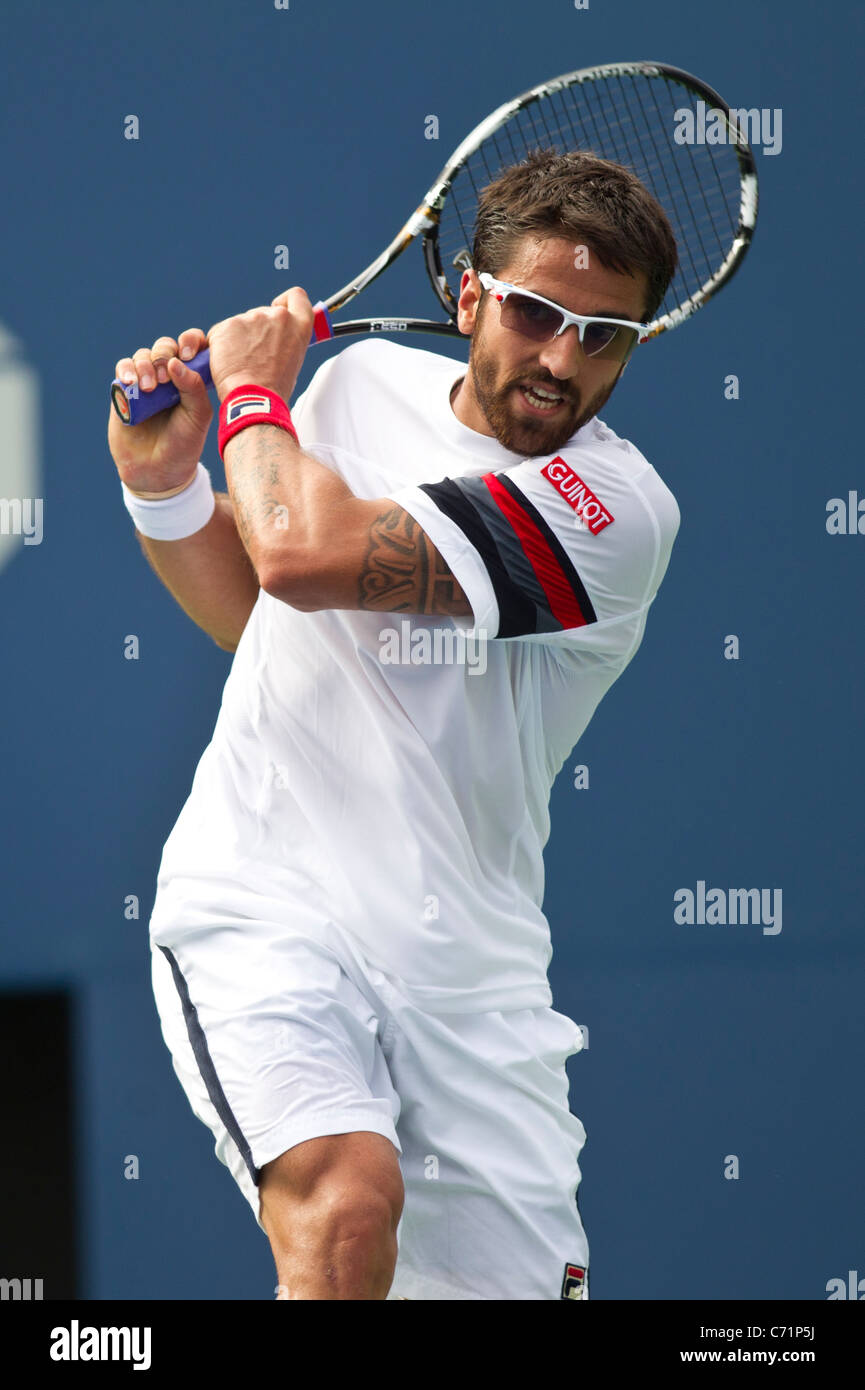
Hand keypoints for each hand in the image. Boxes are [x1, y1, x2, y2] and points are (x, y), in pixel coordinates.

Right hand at [108, 328, 212, 494]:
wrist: (156, 472)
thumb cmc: (183, 445)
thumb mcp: (198, 418)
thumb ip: (194, 388)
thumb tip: (175, 361)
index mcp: (192, 379)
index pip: (192, 347)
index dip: (190, 341)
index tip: (188, 353)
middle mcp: (169, 377)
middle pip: (164, 347)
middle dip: (163, 356)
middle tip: (165, 379)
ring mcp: (146, 382)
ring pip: (142, 355)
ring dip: (144, 365)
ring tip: (148, 387)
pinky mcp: (124, 391)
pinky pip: (123, 369)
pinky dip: (126, 370)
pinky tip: (130, 382)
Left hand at [207, 287, 313, 402]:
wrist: (253, 397)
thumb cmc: (273, 387)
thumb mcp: (292, 360)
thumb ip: (286, 340)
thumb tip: (275, 339)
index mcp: (299, 326)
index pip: (296, 296)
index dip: (285, 301)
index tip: (278, 308)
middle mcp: (277, 316)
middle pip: (263, 313)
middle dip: (256, 330)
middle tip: (254, 356)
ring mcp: (251, 318)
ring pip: (240, 324)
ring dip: (237, 339)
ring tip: (240, 364)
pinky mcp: (228, 325)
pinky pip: (221, 332)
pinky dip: (221, 346)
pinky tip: (227, 364)